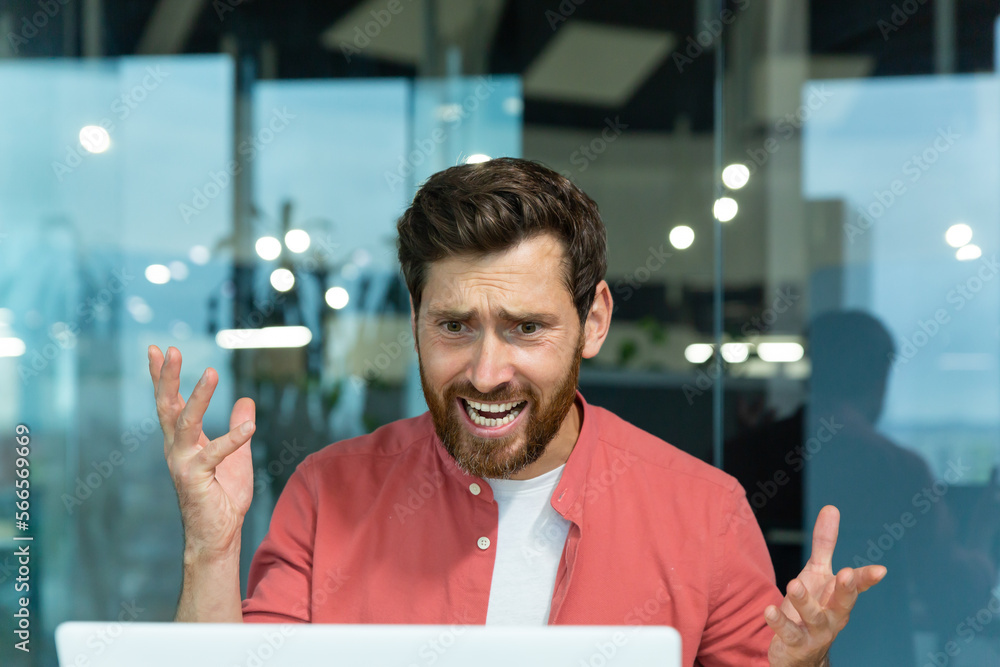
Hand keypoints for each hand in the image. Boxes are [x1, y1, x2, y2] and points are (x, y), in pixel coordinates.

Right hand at [149, 345, 254, 557]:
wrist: (218, 535)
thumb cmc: (223, 497)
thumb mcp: (237, 455)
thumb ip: (238, 428)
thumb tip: (246, 401)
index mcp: (184, 441)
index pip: (171, 403)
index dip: (164, 377)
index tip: (158, 349)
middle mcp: (177, 449)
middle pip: (167, 406)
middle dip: (167, 378)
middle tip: (169, 349)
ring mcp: (183, 464)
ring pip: (185, 423)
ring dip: (197, 397)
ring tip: (211, 372)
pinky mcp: (196, 479)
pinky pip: (215, 454)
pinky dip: (233, 439)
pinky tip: (250, 426)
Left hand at [766, 505, 886, 665]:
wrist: (800, 650)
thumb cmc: (813, 605)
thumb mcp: (817, 573)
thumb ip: (825, 544)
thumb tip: (831, 508)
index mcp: (838, 596)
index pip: (855, 586)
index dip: (867, 578)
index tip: (880, 570)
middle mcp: (833, 615)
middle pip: (843, 603)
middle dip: (846, 589)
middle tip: (846, 573)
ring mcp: (815, 631)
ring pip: (814, 618)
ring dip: (805, 602)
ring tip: (794, 584)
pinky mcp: (795, 643)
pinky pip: (788, 632)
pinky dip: (779, 621)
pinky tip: (769, 610)